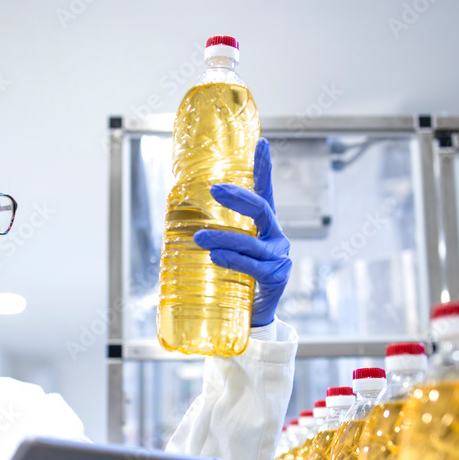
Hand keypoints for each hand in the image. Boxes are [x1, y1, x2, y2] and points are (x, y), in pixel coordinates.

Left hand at [194, 137, 291, 327]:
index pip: (266, 192)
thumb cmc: (239, 280)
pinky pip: (253, 267)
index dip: (265, 167)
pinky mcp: (276, 278)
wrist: (256, 318)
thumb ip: (217, 235)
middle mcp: (277, 238)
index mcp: (266, 227)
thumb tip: (178, 218)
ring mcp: (279, 258)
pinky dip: (232, 260)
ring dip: (223, 238)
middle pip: (263, 210)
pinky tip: (215, 257)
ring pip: (251, 244)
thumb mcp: (229, 252)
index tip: (261, 141)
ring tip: (199, 238)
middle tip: (214, 190)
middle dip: (238, 197)